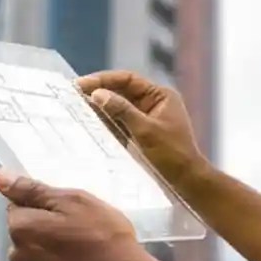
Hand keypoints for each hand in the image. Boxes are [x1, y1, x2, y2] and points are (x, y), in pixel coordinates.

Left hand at [0, 169, 163, 260]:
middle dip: (47, 223)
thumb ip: (33, 190)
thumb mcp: (73, 201)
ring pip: (37, 249)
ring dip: (53, 244)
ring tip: (84, 245)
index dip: (45, 203)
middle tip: (81, 224)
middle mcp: (18, 254)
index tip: (70, 208)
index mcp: (21, 227)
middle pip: (27, 228)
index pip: (19, 203)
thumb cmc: (102, 236)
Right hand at [76, 70, 211, 190]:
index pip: (129, 80)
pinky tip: (90, 121)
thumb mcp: (145, 130)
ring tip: (76, 105)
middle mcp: (154, 103)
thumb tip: (98, 94)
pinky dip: (106, 121)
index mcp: (161, 96)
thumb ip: (122, 111)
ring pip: (119, 106)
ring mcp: (147, 118)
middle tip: (73, 93)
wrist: (186, 180)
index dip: (104, 80)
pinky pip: (120, 122)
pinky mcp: (140, 133)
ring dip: (100, 106)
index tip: (82, 84)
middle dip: (100, 91)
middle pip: (122, 91)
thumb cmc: (171, 154)